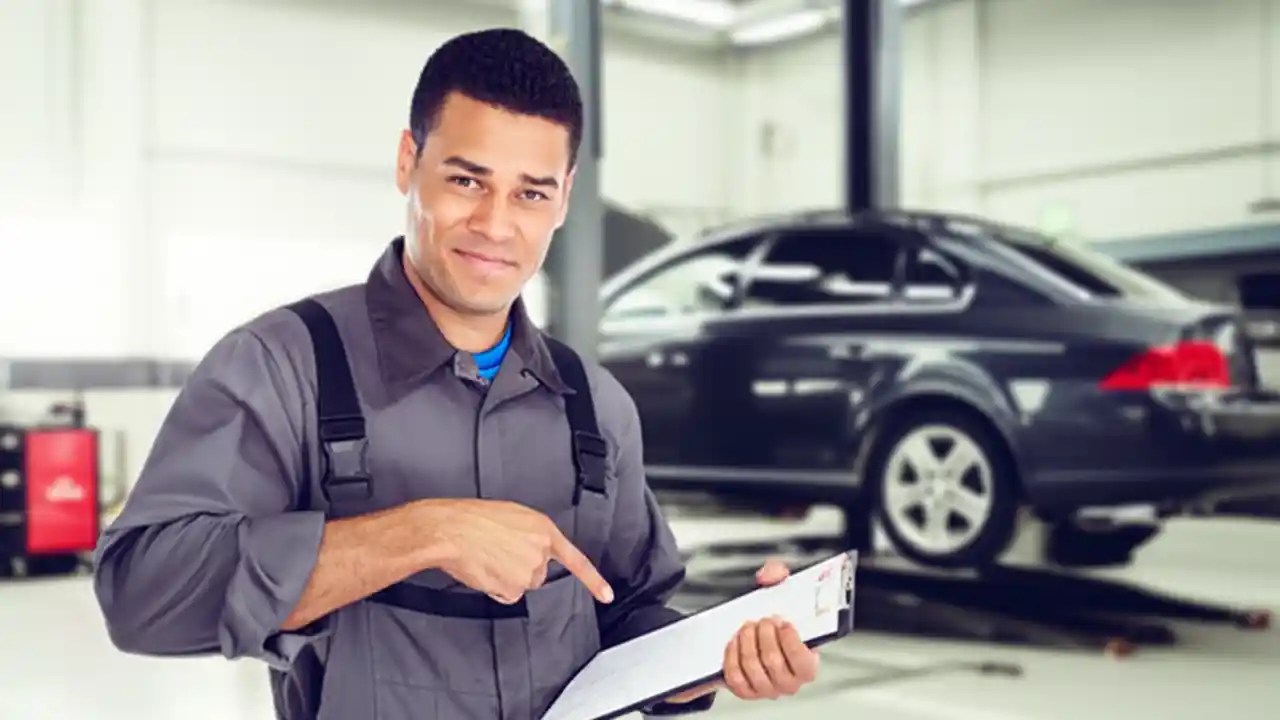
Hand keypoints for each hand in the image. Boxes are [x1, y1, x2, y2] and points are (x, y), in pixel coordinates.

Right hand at [421, 498, 613, 605]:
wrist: (450, 530)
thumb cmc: (472, 519)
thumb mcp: (511, 516)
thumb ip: (530, 534)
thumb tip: (528, 548)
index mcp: (543, 529)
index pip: (575, 560)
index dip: (593, 580)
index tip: (607, 595)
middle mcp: (541, 552)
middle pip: (538, 574)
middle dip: (521, 567)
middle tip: (498, 552)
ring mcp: (528, 571)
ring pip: (521, 584)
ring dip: (506, 577)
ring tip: (488, 557)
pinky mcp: (513, 588)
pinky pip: (507, 595)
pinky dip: (495, 587)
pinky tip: (484, 570)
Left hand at [662, 559, 819, 703]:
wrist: (756, 641)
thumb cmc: (776, 621)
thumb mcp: (781, 595)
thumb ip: (779, 576)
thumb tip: (770, 574)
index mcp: (807, 664)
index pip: (804, 663)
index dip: (792, 642)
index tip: (783, 622)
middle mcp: (789, 681)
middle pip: (774, 663)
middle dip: (764, 636)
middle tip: (762, 620)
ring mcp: (767, 689)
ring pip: (753, 668)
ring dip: (747, 643)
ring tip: (747, 627)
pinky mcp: (746, 691)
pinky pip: (736, 676)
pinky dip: (732, 656)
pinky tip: (734, 641)